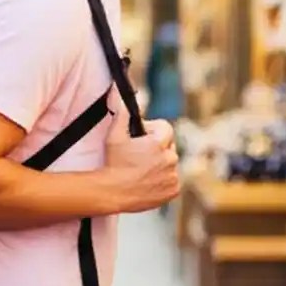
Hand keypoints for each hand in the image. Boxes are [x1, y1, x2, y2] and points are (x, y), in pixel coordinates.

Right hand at [104, 96, 179, 212]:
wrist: (112, 192)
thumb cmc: (113, 164)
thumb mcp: (114, 136)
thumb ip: (121, 113)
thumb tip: (118, 92)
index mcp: (159, 143)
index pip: (166, 128)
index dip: (154, 131)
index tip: (143, 137)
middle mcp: (170, 159)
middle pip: (169, 147)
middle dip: (157, 148)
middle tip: (140, 156)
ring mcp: (173, 175)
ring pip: (170, 164)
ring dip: (160, 164)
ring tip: (143, 170)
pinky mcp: (173, 190)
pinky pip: (172, 180)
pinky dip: (164, 180)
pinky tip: (148, 181)